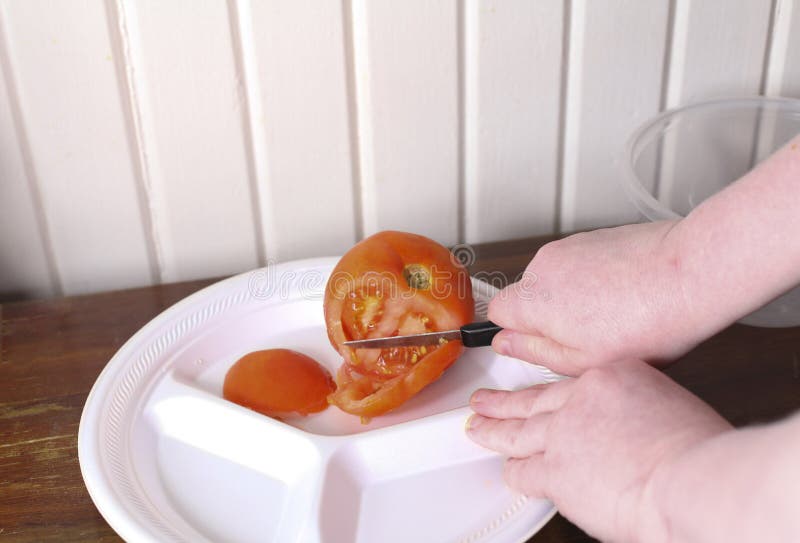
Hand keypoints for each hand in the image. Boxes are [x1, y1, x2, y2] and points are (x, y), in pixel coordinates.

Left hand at [466, 360, 731, 541]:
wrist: (694, 481)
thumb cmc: (699, 455)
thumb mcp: (669, 406)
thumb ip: (634, 412)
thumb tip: (624, 432)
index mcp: (613, 375)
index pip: (568, 382)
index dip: (549, 393)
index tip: (541, 394)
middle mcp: (581, 398)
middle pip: (532, 399)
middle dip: (503, 402)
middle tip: (485, 400)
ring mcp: (562, 432)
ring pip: (516, 431)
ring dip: (493, 431)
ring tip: (477, 428)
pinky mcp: (553, 468)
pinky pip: (522, 471)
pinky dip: (513, 472)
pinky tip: (507, 471)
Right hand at [488, 221, 708, 373]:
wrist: (691, 272)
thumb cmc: (646, 321)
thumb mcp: (584, 361)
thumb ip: (534, 352)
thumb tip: (506, 344)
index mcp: (533, 298)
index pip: (496, 312)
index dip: (519, 333)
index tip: (543, 344)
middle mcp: (543, 265)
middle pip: (528, 295)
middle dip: (550, 317)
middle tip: (589, 337)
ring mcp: (570, 247)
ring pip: (556, 280)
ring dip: (575, 298)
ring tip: (616, 316)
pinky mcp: (596, 237)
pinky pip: (581, 264)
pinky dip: (596, 280)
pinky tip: (627, 295)